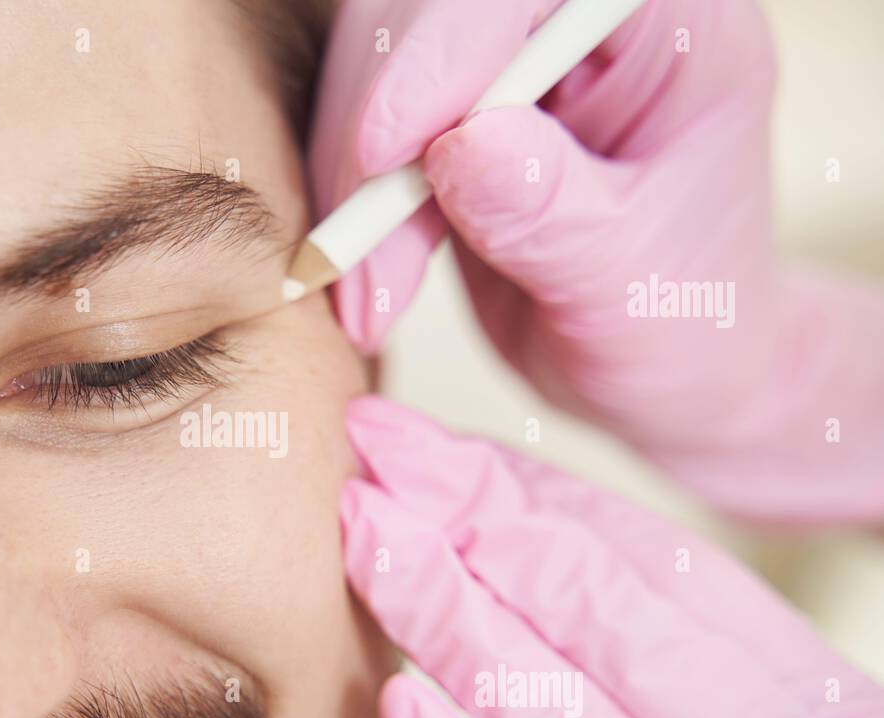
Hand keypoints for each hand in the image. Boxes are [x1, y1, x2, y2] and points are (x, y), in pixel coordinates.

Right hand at [312, 0, 883, 522]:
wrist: (659, 367)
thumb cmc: (681, 329)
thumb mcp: (631, 290)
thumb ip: (554, 215)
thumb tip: (459, 143)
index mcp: (671, 29)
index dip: (448, 48)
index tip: (381, 153)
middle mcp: (582, 20)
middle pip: (432, 9)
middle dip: (376, 132)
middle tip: (358, 262)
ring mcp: (513, 57)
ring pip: (377, 60)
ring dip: (351, 182)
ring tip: (370, 299)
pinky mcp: (453, 105)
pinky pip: (364, 120)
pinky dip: (350, 205)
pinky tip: (369, 288)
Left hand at [341, 396, 883, 717]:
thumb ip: (727, 668)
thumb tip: (568, 563)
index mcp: (806, 707)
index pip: (655, 564)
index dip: (537, 491)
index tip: (447, 447)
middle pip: (590, 607)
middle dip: (473, 514)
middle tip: (382, 447)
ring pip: (540, 711)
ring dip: (441, 610)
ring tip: (364, 532)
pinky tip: (396, 705)